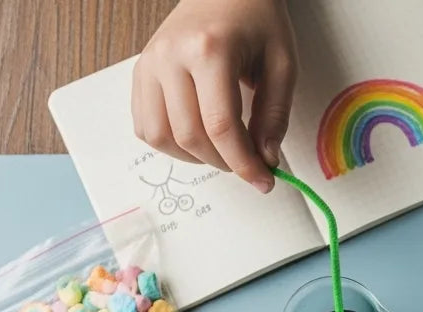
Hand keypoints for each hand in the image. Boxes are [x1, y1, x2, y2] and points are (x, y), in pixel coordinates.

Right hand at [132, 0, 296, 192]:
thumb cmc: (256, 19)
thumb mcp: (282, 63)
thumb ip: (274, 115)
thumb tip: (265, 159)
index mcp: (209, 50)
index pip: (221, 126)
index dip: (243, 163)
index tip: (264, 180)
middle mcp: (170, 56)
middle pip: (190, 136)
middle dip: (224, 163)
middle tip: (250, 165)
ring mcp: (149, 63)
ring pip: (161, 137)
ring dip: (195, 158)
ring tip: (224, 151)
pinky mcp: (140, 71)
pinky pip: (145, 125)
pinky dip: (170, 143)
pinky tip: (197, 137)